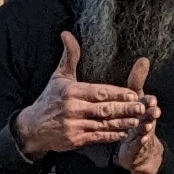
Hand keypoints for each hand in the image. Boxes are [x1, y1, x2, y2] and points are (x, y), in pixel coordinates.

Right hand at [13, 30, 163, 163]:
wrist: (32, 127)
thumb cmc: (49, 99)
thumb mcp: (58, 76)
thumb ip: (69, 56)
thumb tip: (67, 34)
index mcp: (71, 92)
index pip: (99, 92)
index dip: (117, 94)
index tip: (132, 94)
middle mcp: (72, 108)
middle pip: (104, 109)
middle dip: (124, 109)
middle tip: (141, 107)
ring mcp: (73, 125)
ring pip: (103, 124)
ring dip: (122, 123)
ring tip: (138, 121)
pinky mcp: (74, 139)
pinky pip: (97, 137)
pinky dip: (111, 135)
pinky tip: (124, 133)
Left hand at [112, 64, 162, 173]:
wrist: (139, 149)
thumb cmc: (136, 119)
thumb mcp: (136, 99)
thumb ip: (138, 80)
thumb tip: (144, 59)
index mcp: (143, 107)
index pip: (147, 102)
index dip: (149, 101)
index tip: (150, 99)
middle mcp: (144, 120)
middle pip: (149, 115)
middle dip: (151, 113)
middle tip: (153, 111)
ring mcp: (142, 134)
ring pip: (145, 129)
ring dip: (146, 127)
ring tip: (147, 126)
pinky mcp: (136, 147)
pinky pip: (139, 144)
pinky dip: (141, 142)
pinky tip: (142, 140)